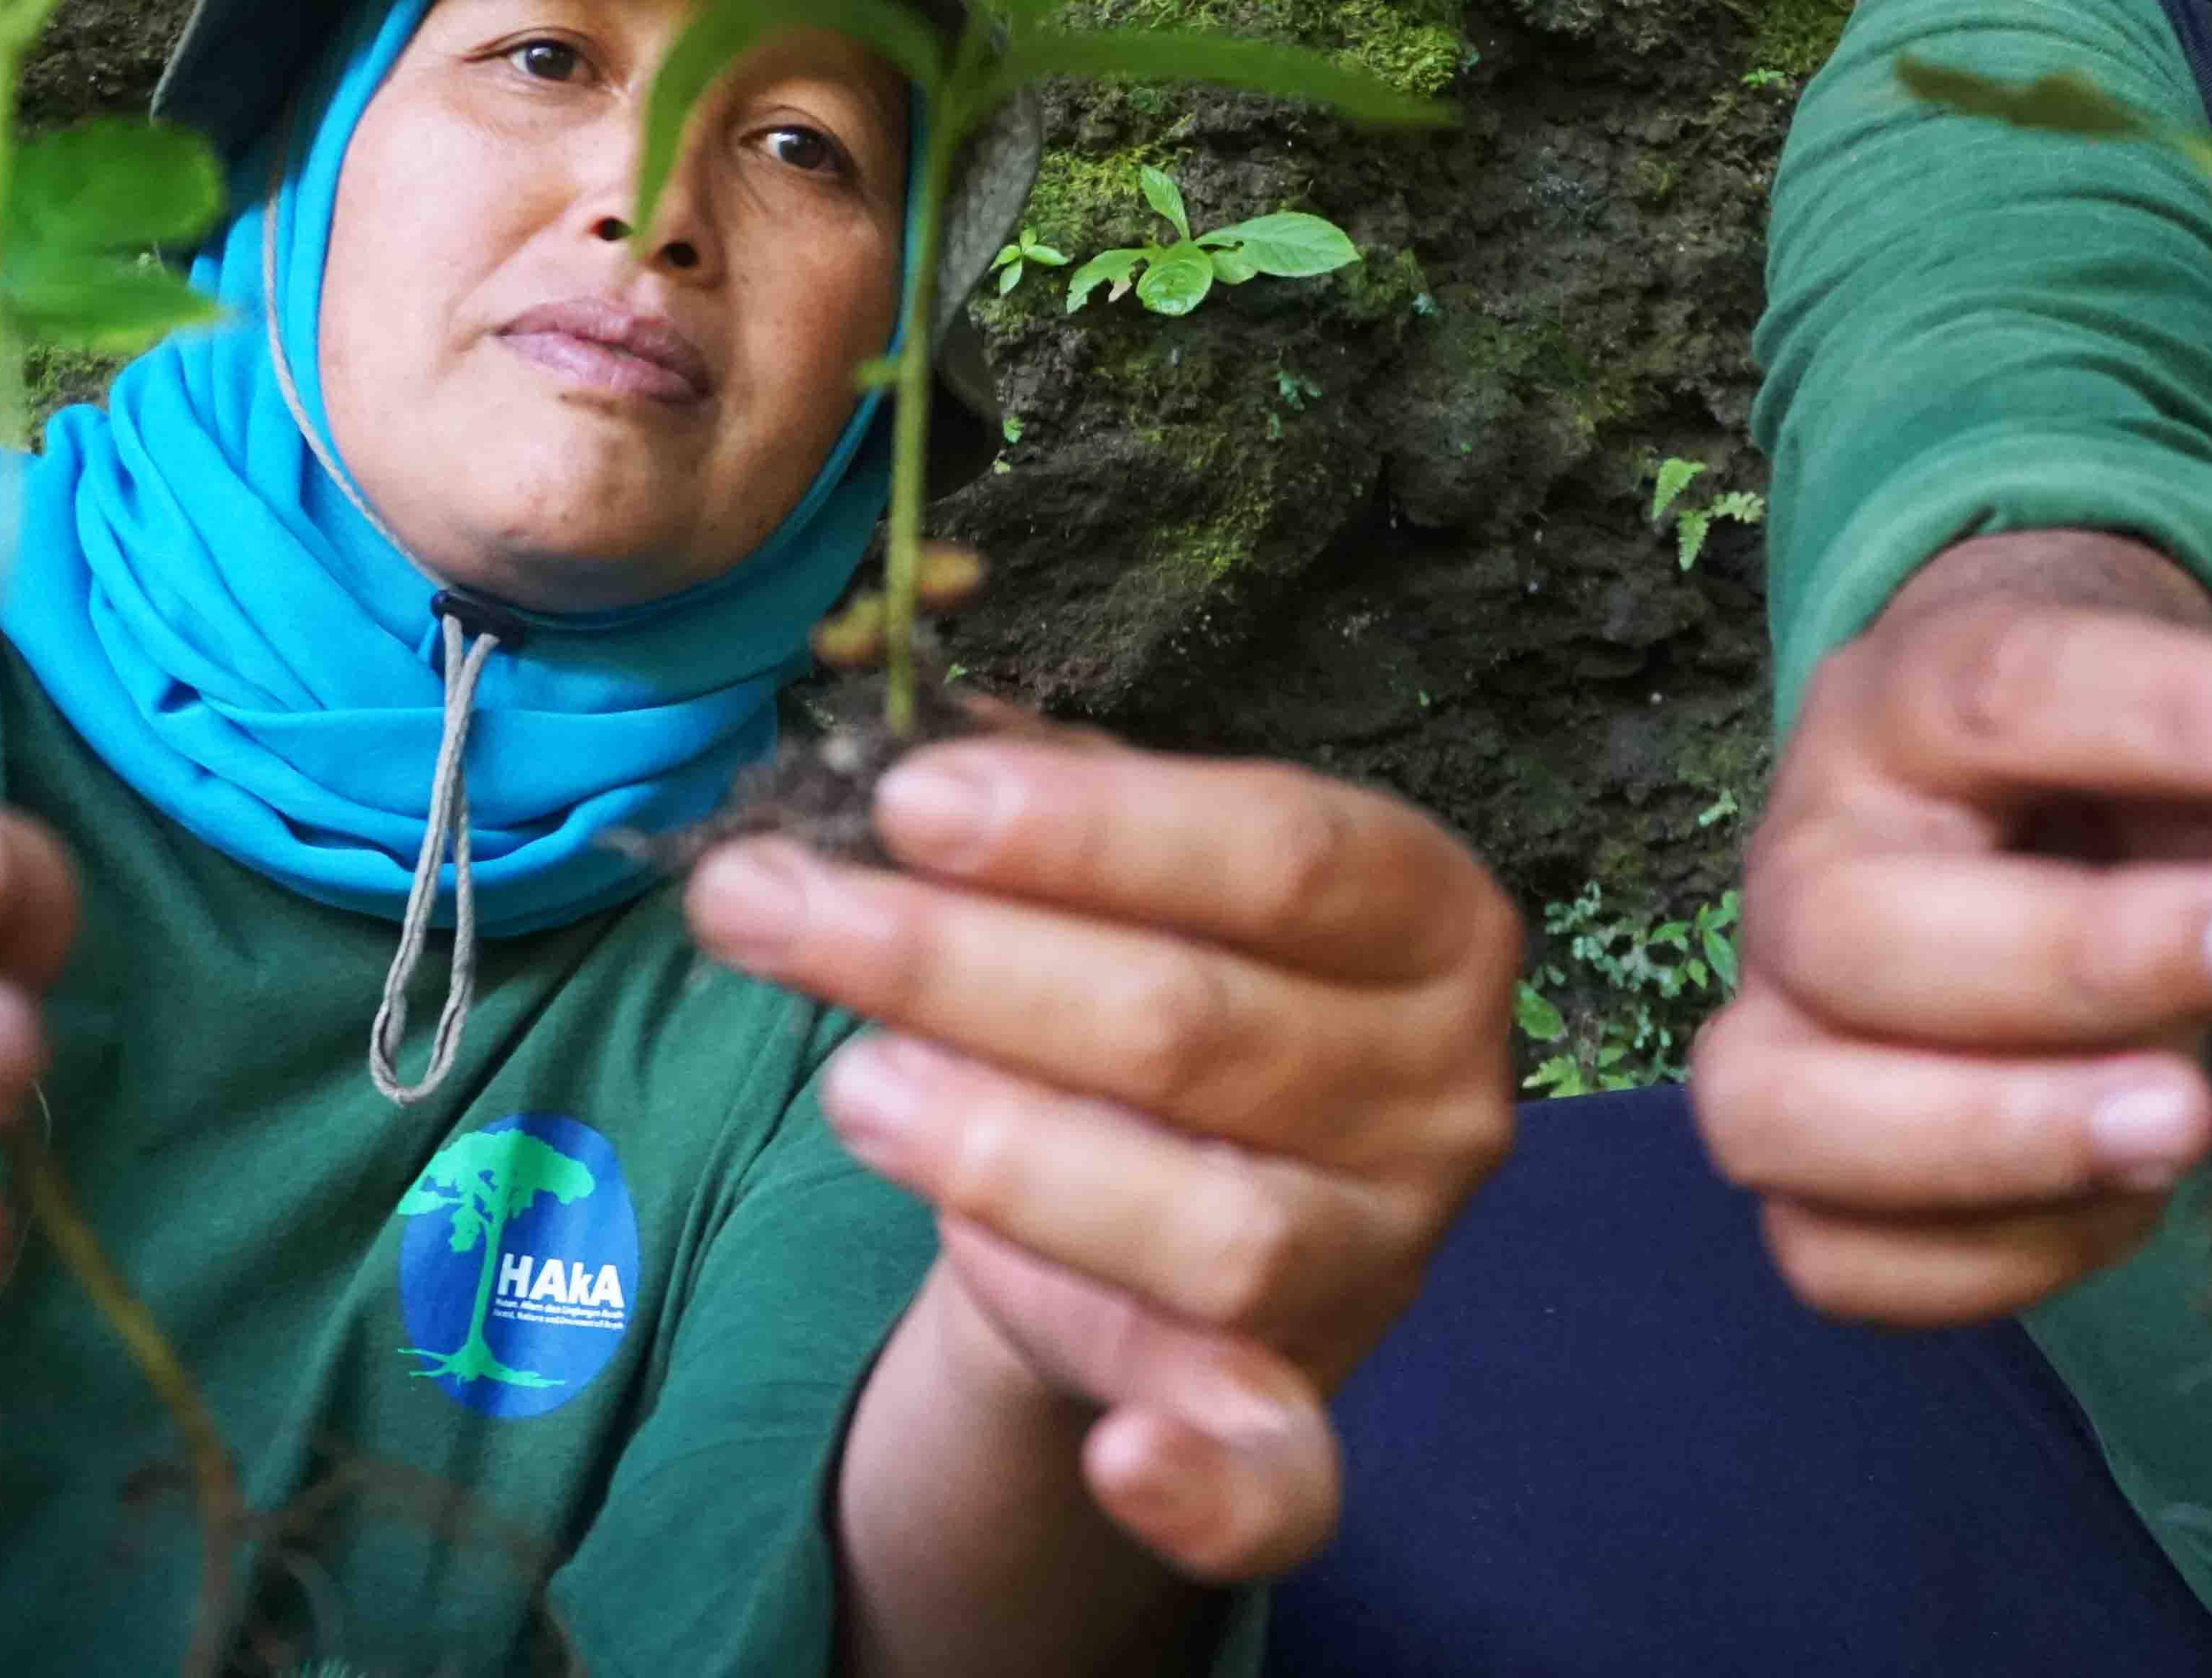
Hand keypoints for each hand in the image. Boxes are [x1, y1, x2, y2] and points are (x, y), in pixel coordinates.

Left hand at [682, 725, 1519, 1588]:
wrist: (1171, 1187)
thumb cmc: (1154, 981)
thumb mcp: (1130, 869)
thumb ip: (1050, 799)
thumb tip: (914, 726)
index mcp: (1430, 913)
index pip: (1279, 851)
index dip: (1087, 826)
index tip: (908, 798)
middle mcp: (1440, 1085)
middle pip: (1194, 1026)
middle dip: (954, 960)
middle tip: (771, 904)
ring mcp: (1381, 1253)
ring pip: (1206, 1229)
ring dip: (1000, 1151)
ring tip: (845, 1082)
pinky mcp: (1302, 1399)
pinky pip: (1283, 1472)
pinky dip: (1207, 1485)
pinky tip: (1125, 1457)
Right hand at [1691, 539, 2211, 1328]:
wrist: (1996, 821)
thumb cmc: (2109, 786)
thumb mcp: (2189, 733)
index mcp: (1896, 709)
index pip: (2006, 693)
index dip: (2187, 720)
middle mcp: (1799, 861)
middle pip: (1858, 923)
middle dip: (2082, 959)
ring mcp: (1766, 1023)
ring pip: (1785, 1107)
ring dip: (2004, 1133)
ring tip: (2187, 1123)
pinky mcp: (1792, 1165)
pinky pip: (1833, 1256)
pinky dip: (1988, 1254)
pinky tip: (2131, 1201)